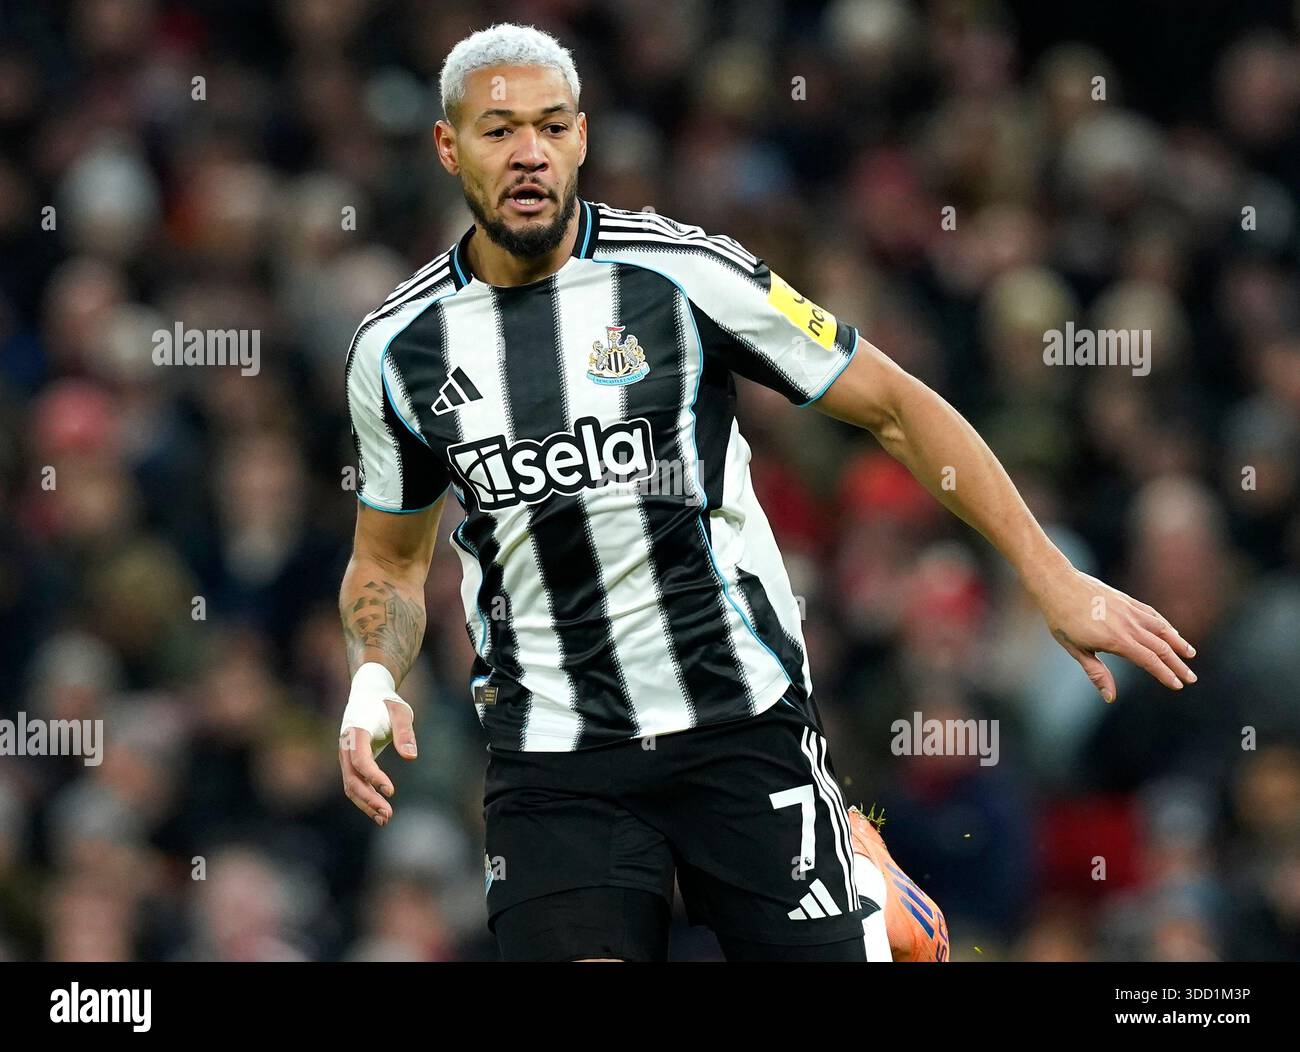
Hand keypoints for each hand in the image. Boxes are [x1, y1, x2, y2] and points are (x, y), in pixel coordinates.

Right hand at [339, 696, 417, 826]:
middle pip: (352, 779)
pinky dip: (364, 797)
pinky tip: (379, 810)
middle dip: (369, 799)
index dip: (374, 777)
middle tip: (388, 814)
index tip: (391, 790)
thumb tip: (410, 757)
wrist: (368, 692)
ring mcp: (346, 755)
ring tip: (385, 819)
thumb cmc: (387, 702)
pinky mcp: (351, 762)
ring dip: (366, 803)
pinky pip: (354, 783)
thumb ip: (405, 732)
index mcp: (356, 732)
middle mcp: (346, 746)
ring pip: (350, 785)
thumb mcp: (401, 712)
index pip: (361, 760)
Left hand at [1028, 566, 1196, 702]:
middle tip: (1191, 678)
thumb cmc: (1062, 619)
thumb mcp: (1076, 650)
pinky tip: (1170, 631)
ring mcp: (1129, 610)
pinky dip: (1164, 624)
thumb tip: (1110, 697)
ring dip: (1178, 642)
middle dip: (1177, 664)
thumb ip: (1096, 673)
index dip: (1165, 674)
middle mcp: (1128, 625)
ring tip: (1191, 654)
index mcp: (1117, 640)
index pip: (1149, 661)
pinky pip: (1151, 614)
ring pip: (1161, 628)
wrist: (1058, 584)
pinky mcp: (1126, 600)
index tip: (1178, 685)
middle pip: (1160, 647)